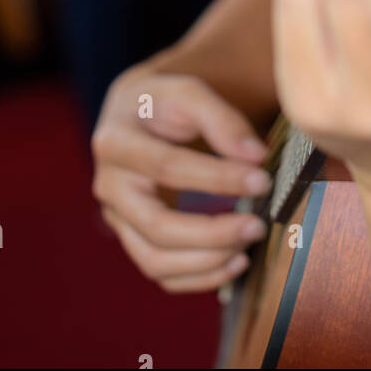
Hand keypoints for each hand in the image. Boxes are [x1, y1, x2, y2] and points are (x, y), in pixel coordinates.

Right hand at [91, 62, 272, 291]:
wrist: (135, 117)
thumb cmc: (164, 104)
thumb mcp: (188, 93)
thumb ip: (222, 120)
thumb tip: (255, 157)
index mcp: (115, 142)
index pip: (168, 166)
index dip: (217, 177)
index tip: (262, 180)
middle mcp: (108, 186)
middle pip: (156, 226)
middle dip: (212, 233)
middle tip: (256, 226)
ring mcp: (117, 218)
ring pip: (154, 260)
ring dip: (207, 261)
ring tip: (247, 246)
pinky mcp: (132, 238)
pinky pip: (161, 273)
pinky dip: (198, 277)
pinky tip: (234, 263)